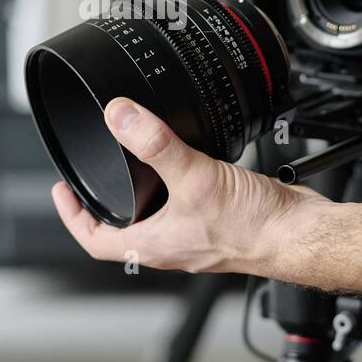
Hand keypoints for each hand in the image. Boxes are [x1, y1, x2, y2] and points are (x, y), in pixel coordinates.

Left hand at [52, 98, 325, 274]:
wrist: (299, 233)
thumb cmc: (253, 227)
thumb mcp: (194, 177)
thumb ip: (154, 145)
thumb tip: (119, 116)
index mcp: (154, 244)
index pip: (95, 241)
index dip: (72, 217)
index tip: (62, 191)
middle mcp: (171, 243)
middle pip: (123, 228)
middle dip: (104, 202)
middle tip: (92, 173)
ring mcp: (195, 233)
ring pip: (155, 216)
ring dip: (140, 193)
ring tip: (130, 162)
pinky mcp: (219, 220)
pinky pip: (185, 203)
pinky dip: (176, 183)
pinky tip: (184, 160)